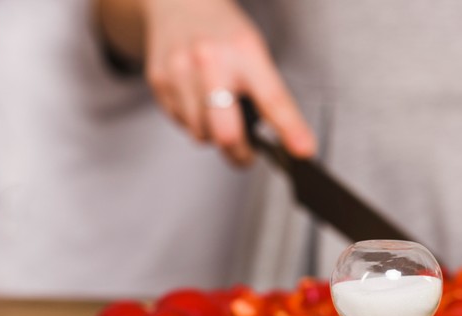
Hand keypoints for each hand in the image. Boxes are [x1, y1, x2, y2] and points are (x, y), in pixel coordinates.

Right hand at [140, 0, 314, 164]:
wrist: (178, 4)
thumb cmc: (221, 30)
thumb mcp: (252, 49)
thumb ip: (263, 90)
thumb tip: (278, 137)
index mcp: (243, 50)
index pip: (272, 99)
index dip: (290, 129)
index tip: (302, 151)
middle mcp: (209, 62)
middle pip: (225, 132)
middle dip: (239, 153)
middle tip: (247, 155)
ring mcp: (179, 73)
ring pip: (200, 134)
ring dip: (212, 133)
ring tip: (216, 111)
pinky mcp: (159, 83)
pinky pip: (180, 123)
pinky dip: (192, 120)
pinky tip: (195, 99)